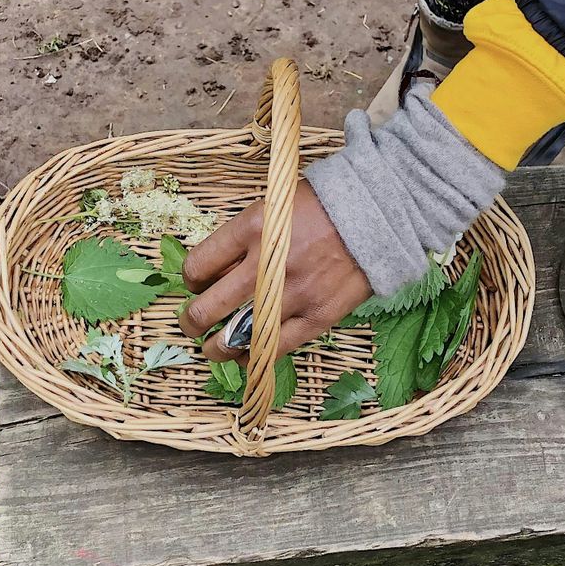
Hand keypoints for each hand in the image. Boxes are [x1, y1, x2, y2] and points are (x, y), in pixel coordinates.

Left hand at [179, 180, 372, 361]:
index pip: (198, 266)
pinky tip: (245, 356)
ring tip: (212, 349)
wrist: (374, 214)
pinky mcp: (317, 316)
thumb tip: (214, 276)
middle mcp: (267, 264)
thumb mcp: (272, 209)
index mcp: (252, 228)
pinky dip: (253, 357)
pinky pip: (275, 348)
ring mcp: (293, 294)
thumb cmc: (319, 208)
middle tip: (191, 323)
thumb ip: (243, 241)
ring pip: (237, 337)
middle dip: (191, 321)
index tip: (195, 285)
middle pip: (208, 308)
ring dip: (216, 348)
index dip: (189, 281)